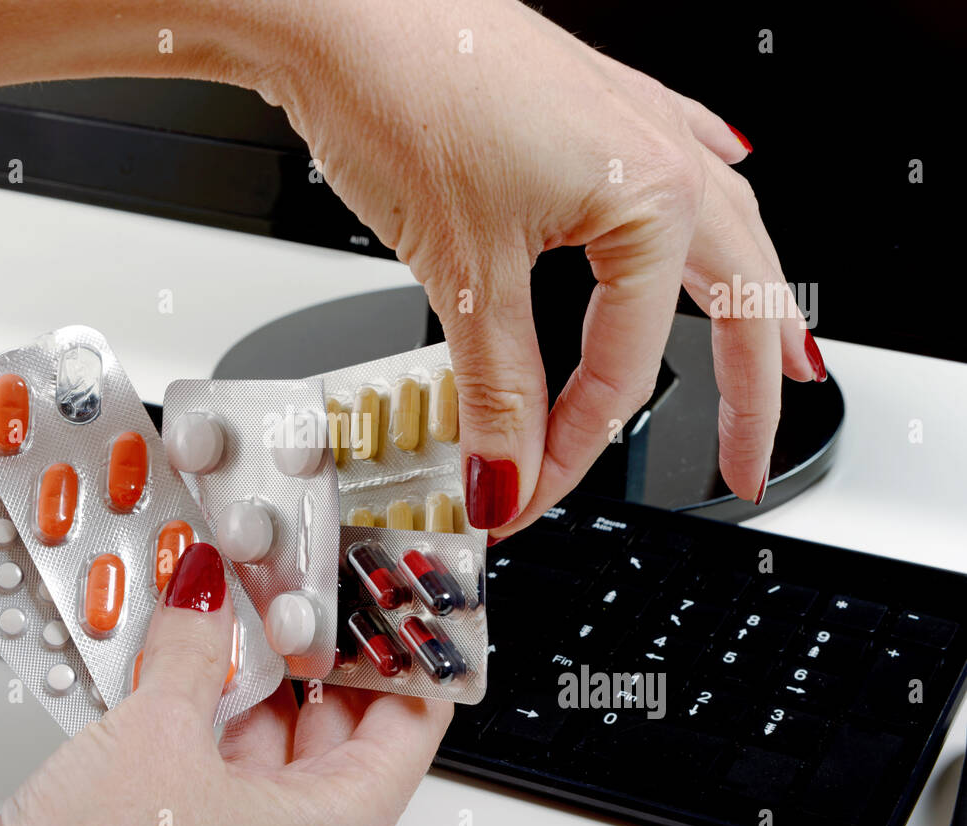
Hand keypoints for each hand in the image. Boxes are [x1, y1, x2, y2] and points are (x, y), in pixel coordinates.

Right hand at [0, 544, 451, 825]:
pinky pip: (221, 767)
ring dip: (248, 677)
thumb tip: (204, 593)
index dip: (398, 644)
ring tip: (227, 606)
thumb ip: (188, 653)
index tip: (378, 588)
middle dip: (308, 648)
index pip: (409, 717)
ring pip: (273, 745)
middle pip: (340, 725)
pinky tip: (182, 662)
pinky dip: (206, 713)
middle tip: (287, 583)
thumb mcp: (150, 742)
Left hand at [265, 0, 826, 529]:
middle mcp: (663, 155)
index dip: (573, 448)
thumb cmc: (404, 91)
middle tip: (746, 463)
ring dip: (749, 305)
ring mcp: (633, 125)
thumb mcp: (463, 272)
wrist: (339, 7)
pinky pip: (680, 167)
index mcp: (654, 199)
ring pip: (723, 236)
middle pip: (737, 301)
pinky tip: (711, 218)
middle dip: (748, 394)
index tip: (527, 492)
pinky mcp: (589, 111)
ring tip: (770, 359)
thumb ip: (496, 389)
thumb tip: (509, 473)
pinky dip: (700, 215)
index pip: (626, 368)